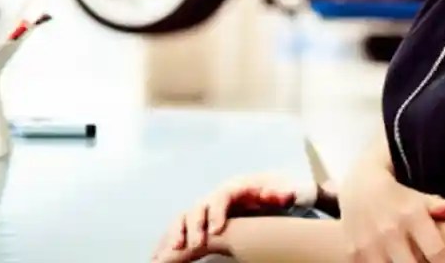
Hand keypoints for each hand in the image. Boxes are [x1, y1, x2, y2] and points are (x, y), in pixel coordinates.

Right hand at [151, 172, 302, 260]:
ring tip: (173, 250)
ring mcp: (203, 208)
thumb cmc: (271, 192)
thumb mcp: (280, 191)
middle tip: (195, 245)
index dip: (216, 212)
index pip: (221, 197)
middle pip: (198, 207)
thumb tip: (286, 194)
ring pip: (183, 217)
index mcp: (233, 188)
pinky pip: (178, 228)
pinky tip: (158, 255)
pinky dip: (167, 240)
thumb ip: (282, 193)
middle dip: (195, 226)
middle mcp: (214, 196)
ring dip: (176, 232)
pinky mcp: (198, 220)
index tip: (216, 230)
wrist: (262, 190)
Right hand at [337, 165, 444, 262]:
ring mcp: (368, 245)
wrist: (359, 188)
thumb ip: (440, 208)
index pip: (437, 251)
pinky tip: (390, 260)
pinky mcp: (352, 256)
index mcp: (412, 216)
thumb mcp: (421, 199)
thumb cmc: (398, 199)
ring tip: (409, 260)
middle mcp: (390, 231)